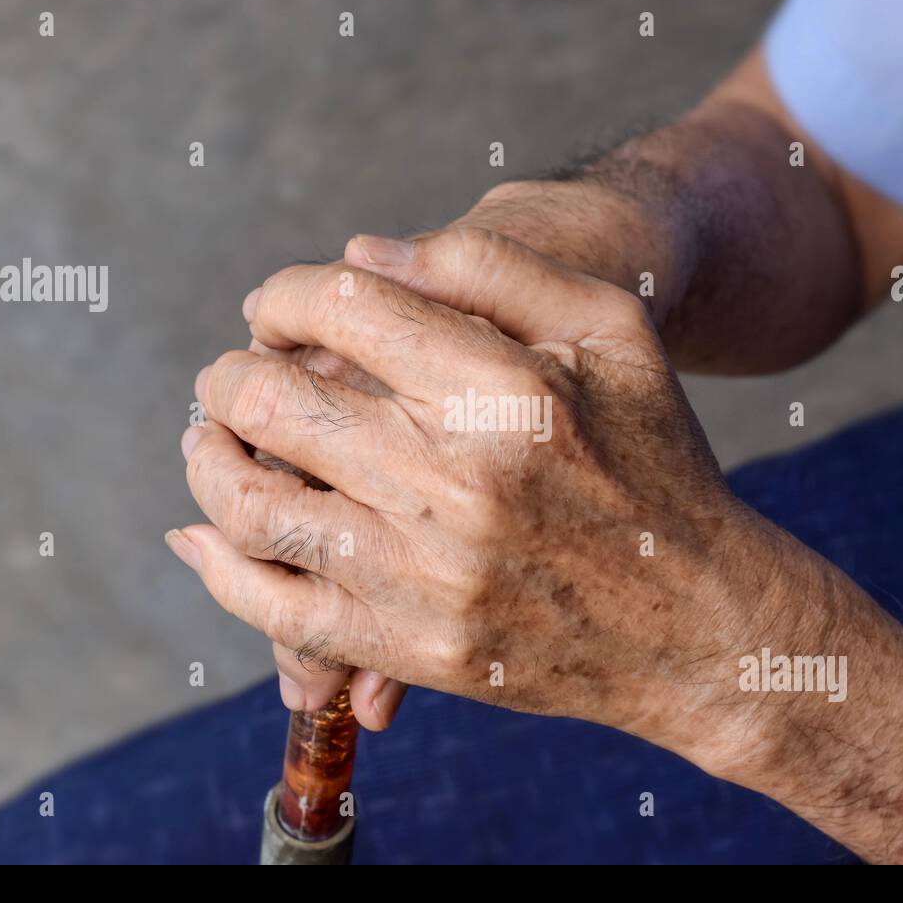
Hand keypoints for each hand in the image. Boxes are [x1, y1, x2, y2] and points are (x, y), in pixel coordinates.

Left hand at [170, 228, 824, 767]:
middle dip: (228, 377)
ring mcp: (426, 574)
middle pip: (269, 402)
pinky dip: (218, 568)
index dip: (281, 296)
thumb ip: (489, 268)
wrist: (699, 620)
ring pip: (251, 506)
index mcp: (498, 387)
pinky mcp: (414, 649)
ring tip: (211, 444)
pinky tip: (203, 538)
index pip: (334, 309)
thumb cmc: (656, 459)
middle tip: (229, 379)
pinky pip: (274, 610)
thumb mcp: (611, 329)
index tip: (275, 310)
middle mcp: (453, 481)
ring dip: (208, 461)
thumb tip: (361, 253)